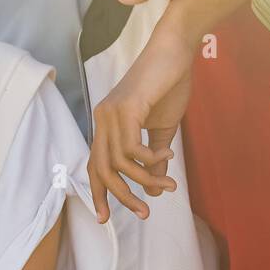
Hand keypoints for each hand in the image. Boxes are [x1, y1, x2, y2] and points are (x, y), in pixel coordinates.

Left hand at [89, 13, 188, 221]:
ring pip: (119, 163)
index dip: (98, 193)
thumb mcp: (162, 129)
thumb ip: (154, 159)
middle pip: (102, 170)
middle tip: (146, 212)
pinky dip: (150, 160)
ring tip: (171, 184)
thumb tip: (154, 190)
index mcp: (106, 125)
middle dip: (123, 196)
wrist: (175, 51)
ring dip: (145, 180)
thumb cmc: (168, 85)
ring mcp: (111, 113)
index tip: (104, 219)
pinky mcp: (126, 107)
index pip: (94, 165)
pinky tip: (168, 157)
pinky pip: (131, 148)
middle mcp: (102, 119)